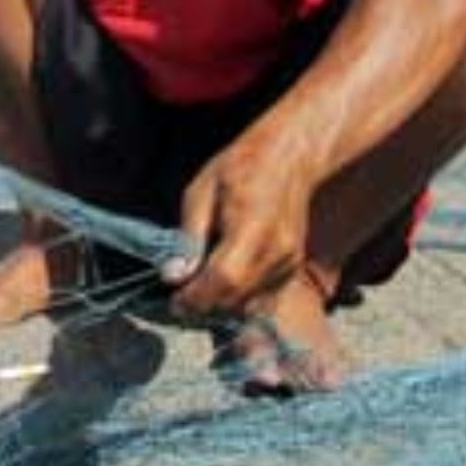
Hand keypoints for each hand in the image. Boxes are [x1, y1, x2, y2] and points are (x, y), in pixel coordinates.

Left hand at [163, 145, 312, 320]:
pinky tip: (223, 287)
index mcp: (252, 228)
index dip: (196, 297)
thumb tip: (173, 275)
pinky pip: (265, 298)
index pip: (224, 278)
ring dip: (223, 306)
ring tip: (199, 291)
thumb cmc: (240, 167)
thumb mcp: (200, 193)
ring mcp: (289, 262)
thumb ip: (188, 238)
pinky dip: (242, 300)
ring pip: (252, 305)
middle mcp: (277, 252)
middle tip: (181, 299)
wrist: (289, 159)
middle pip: (238, 298)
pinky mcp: (293, 267)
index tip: (174, 302)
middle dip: (205, 306)